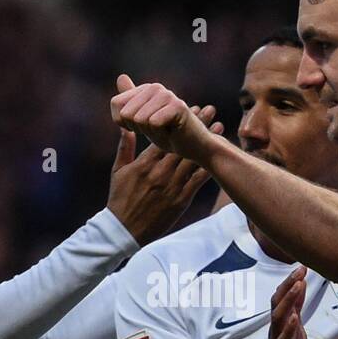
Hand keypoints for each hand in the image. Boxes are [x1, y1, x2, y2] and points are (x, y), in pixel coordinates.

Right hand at [105, 103, 223, 243]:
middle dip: (196, 126)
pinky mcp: (180, 200)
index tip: (188, 108)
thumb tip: (125, 127)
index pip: (163, 137)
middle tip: (210, 110)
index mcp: (144, 164)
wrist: (124, 230)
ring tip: (219, 127)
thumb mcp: (117, 172)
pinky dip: (209, 167)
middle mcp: (159, 172)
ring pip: (193, 160)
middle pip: (182, 144)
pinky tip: (219, 157)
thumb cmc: (119, 200)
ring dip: (207, 143)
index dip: (176, 122)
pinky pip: (197, 181)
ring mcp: (171, 186)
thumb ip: (124, 148)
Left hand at [110, 74, 218, 162]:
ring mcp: (167, 95)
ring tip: (165, 129)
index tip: (143, 126)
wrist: (194, 146)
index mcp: (145, 88)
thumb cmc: (169, 134)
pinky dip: (161, 134)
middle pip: (126, 113)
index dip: (125, 122)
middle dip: (138, 129)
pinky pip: (153, 123)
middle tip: (157, 129)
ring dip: (151, 132)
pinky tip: (172, 131)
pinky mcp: (177, 106)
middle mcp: (155, 87)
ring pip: (139, 119)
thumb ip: (130, 100)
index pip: (116, 103)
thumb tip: (120, 76)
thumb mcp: (143, 119)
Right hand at [262, 266, 307, 338]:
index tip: (302, 265)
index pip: (283, 297)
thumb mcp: (295, 327)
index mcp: (282, 322)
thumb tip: (300, 285)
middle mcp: (276, 329)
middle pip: (278, 302)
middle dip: (288, 285)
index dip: (291, 281)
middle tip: (300, 269)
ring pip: (279, 318)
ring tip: (298, 286)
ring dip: (288, 301)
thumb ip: (297, 308)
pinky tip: (295, 318)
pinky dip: (288, 329)